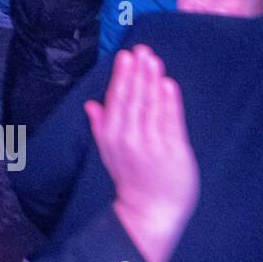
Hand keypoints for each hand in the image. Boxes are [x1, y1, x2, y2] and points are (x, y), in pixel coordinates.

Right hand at [88, 45, 198, 261]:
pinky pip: (170, 121)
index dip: (121, 76)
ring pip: (151, 106)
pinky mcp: (172, 152)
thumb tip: (90, 104)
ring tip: (154, 60)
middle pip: (133, 99)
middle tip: (142, 50)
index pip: (116, 100)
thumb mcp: (108, 152)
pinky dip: (169, 101)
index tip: (125, 55)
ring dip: (152, 80)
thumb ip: (100, 126)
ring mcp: (150, 145)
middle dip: (138, 72)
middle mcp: (128, 138)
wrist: (149, 212)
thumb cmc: (130, 179)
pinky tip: (168, 84)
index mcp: (110, 136)